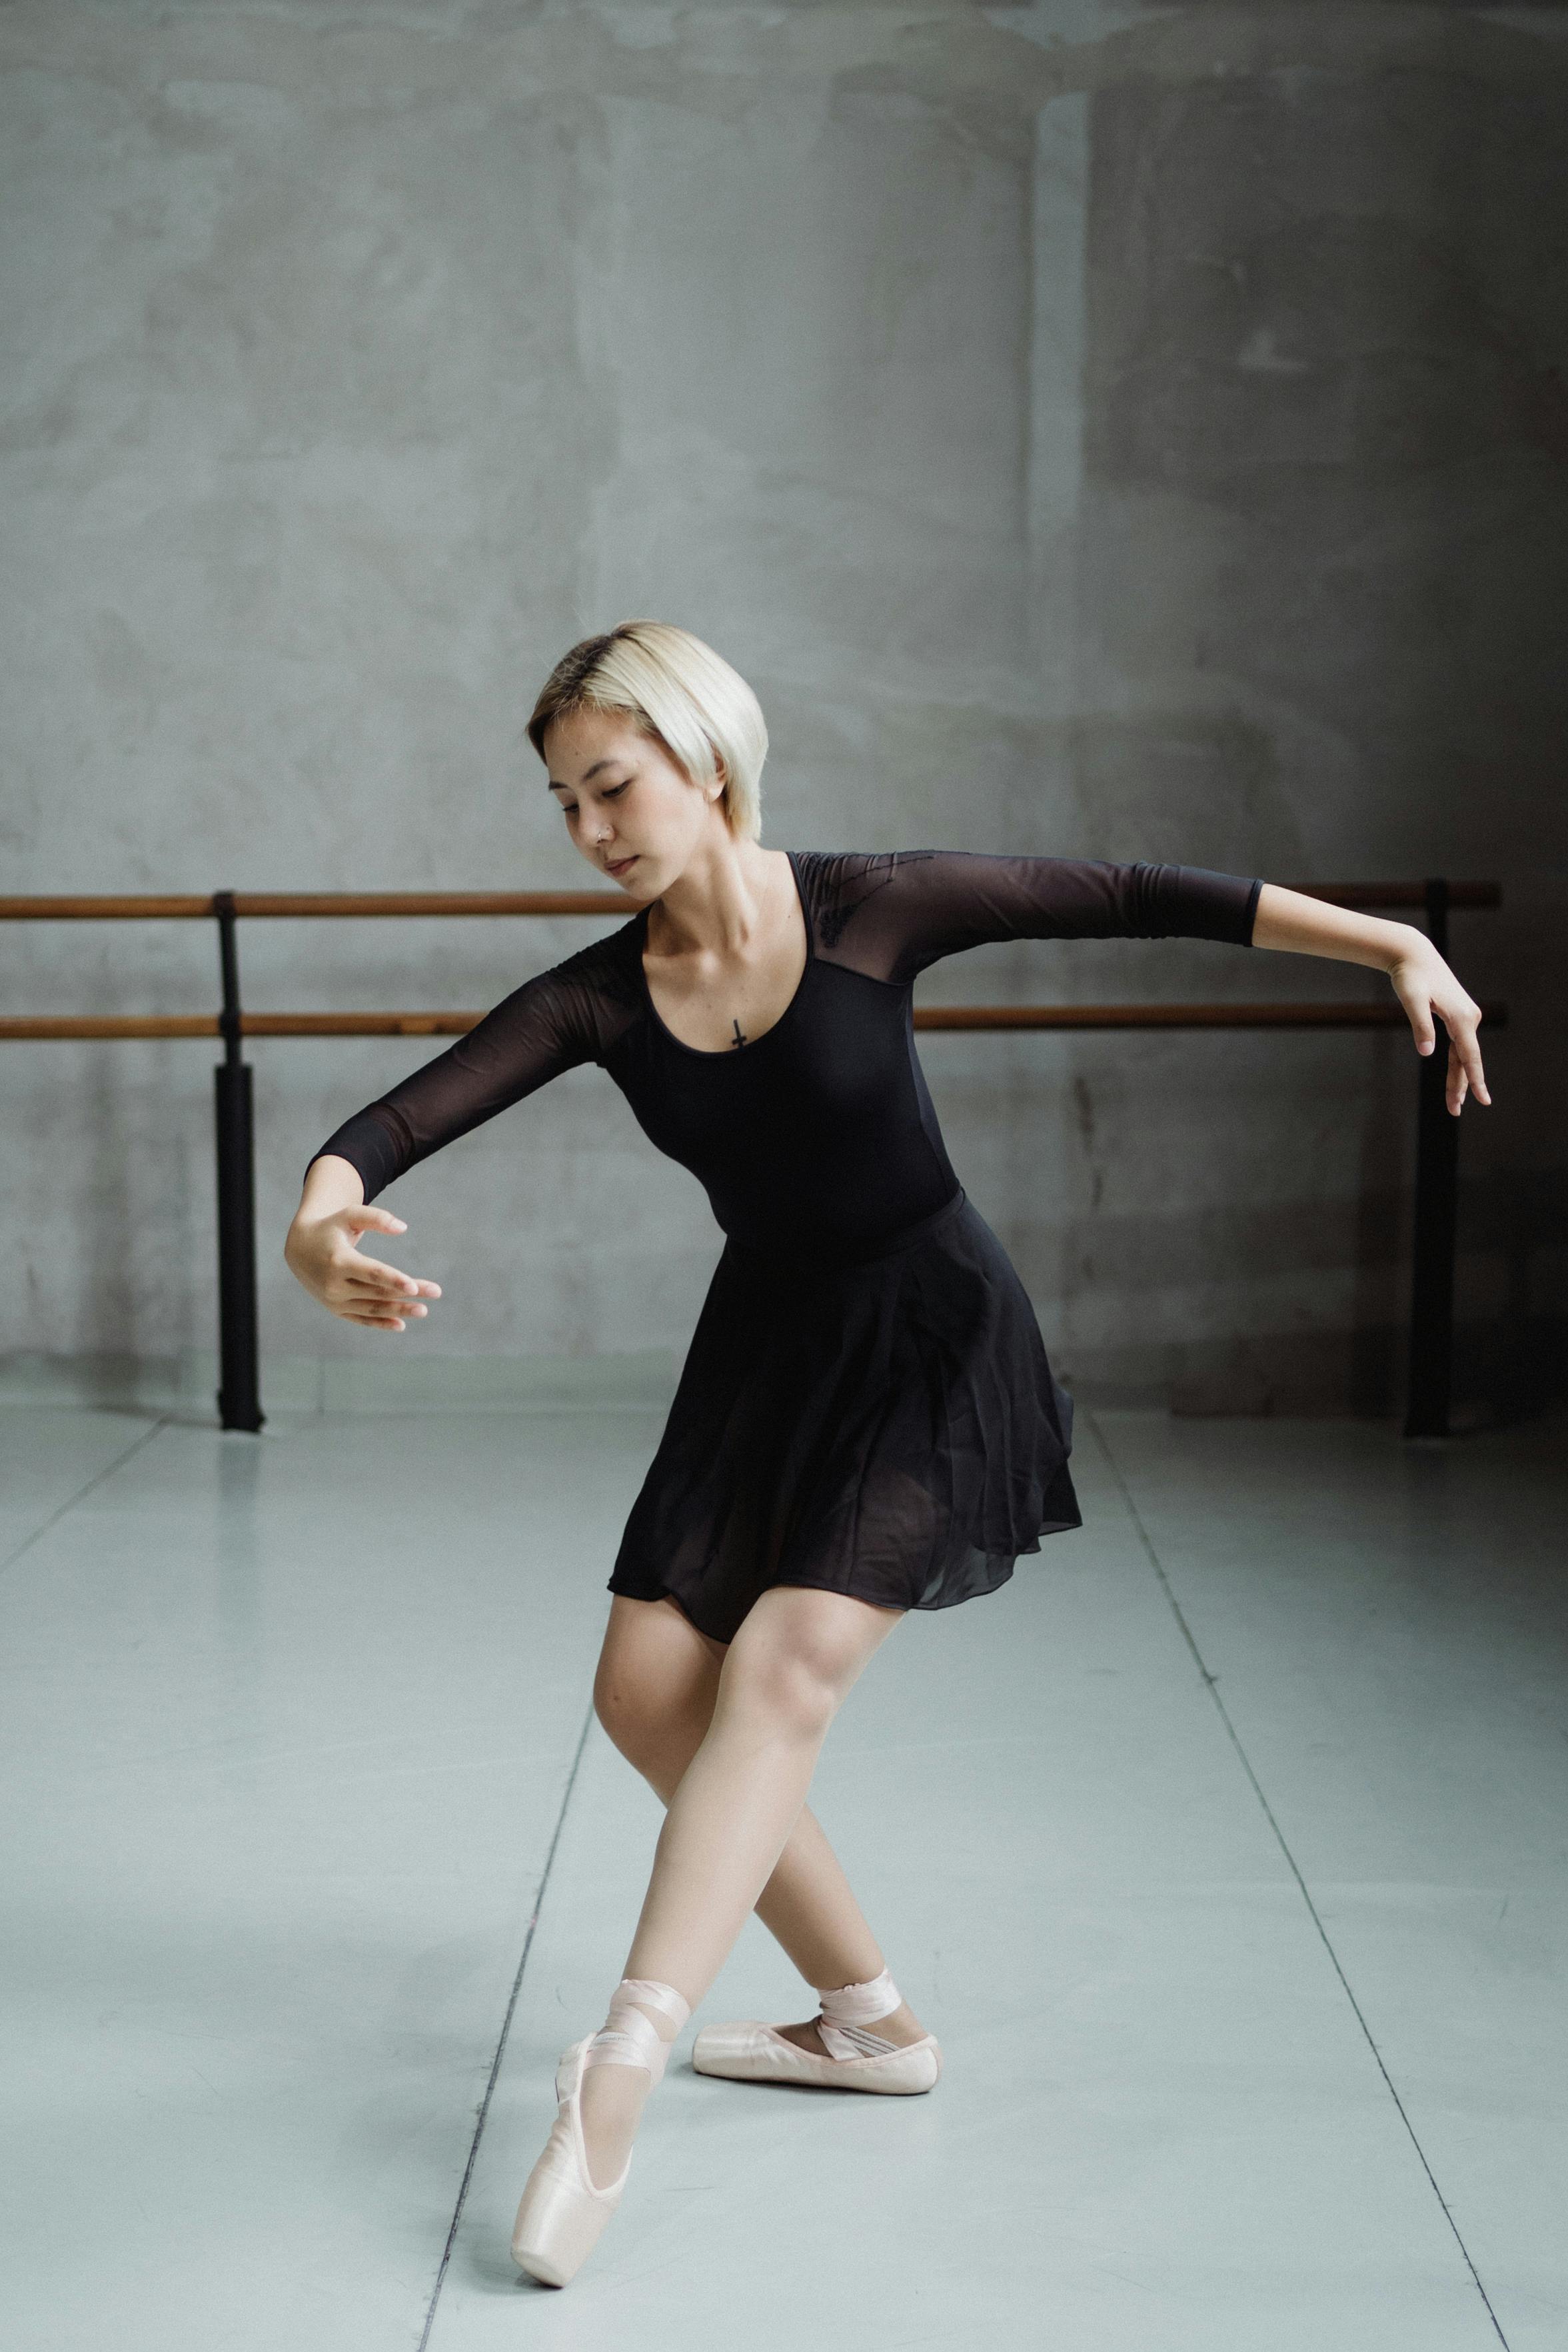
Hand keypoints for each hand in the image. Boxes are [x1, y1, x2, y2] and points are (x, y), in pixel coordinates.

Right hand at [284, 1202, 442, 1331]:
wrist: (300, 1249)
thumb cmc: (331, 1228)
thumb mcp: (349, 1215)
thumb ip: (376, 1218)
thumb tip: (403, 1227)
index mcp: (338, 1261)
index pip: (371, 1273)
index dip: (394, 1280)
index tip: (415, 1287)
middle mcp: (334, 1285)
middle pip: (378, 1292)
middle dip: (409, 1293)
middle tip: (436, 1291)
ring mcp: (334, 1301)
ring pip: (372, 1309)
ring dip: (399, 1311)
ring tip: (424, 1310)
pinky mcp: (336, 1310)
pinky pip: (362, 1320)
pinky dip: (381, 1324)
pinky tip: (402, 1324)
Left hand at [1388, 937, 1490, 1115]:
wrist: (1413, 956)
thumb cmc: (1410, 976)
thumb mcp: (1411, 1000)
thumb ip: (1420, 1025)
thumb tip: (1427, 1053)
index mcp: (1461, 1018)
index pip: (1469, 1056)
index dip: (1475, 1080)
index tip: (1483, 1100)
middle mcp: (1468, 1018)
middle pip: (1467, 1059)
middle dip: (1462, 1086)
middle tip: (1454, 1111)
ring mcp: (1465, 1017)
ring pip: (1463, 1055)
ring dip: (1458, 1078)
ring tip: (1454, 1104)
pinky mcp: (1458, 1016)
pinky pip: (1459, 1046)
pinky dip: (1457, 1063)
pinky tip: (1455, 1078)